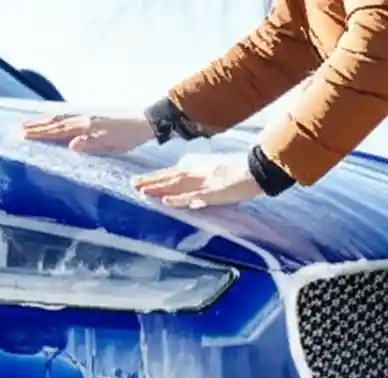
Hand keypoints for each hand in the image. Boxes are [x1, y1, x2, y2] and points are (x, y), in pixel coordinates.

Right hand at [19, 113, 154, 153]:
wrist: (146, 120)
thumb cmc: (130, 136)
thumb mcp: (113, 145)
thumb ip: (92, 144)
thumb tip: (71, 145)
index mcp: (87, 126)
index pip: (58, 130)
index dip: (40, 133)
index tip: (22, 134)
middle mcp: (84, 118)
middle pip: (55, 121)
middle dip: (35, 125)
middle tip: (17, 129)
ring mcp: (88, 116)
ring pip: (60, 117)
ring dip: (42, 121)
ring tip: (27, 124)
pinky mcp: (92, 117)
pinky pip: (68, 117)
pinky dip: (55, 118)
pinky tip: (52, 120)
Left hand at [133, 153, 263, 208]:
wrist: (256, 169)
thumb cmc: (237, 169)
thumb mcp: (213, 166)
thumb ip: (198, 172)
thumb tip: (185, 182)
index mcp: (196, 165)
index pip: (169, 172)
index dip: (153, 177)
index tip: (138, 181)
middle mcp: (195, 171)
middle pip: (168, 177)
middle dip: (149, 182)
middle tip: (131, 185)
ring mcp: (203, 181)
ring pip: (175, 185)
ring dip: (158, 189)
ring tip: (142, 193)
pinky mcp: (212, 192)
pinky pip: (192, 197)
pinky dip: (179, 199)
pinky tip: (166, 202)